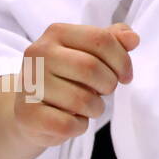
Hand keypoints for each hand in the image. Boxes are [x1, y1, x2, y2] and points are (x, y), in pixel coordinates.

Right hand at [12, 22, 139, 148]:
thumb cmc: (67, 77)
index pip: (100, 39)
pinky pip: (68, 124)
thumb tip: (132, 38)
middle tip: (105, 91)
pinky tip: (73, 120)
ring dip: (96, 108)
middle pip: (91, 67)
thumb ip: (113, 40)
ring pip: (82, 99)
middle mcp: (38, 54)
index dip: (122, 60)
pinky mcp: (26, 114)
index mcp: (56, 33)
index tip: (126, 76)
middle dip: (109, 84)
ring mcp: (28, 84)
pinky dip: (79, 126)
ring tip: (89, 106)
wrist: (30, 110)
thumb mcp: (90, 53)